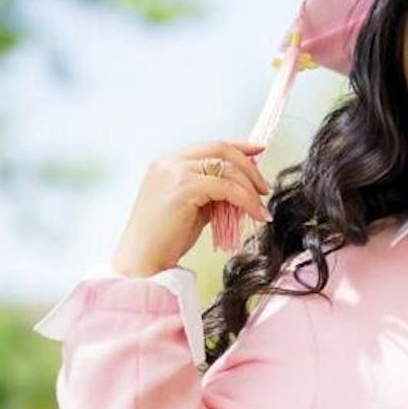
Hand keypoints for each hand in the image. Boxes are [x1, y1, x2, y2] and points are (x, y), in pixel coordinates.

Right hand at [110, 140, 270, 274]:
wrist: (143, 261)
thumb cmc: (165, 241)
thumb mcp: (193, 208)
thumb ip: (212, 193)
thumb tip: (243, 188)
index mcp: (167, 164)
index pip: (210, 146)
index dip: (238, 147)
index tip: (259, 150)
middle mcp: (169, 163)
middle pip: (220, 149)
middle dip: (249, 166)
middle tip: (264, 188)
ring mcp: (174, 172)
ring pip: (226, 168)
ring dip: (250, 187)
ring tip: (261, 208)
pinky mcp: (183, 188)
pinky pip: (226, 187)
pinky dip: (246, 199)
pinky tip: (255, 213)